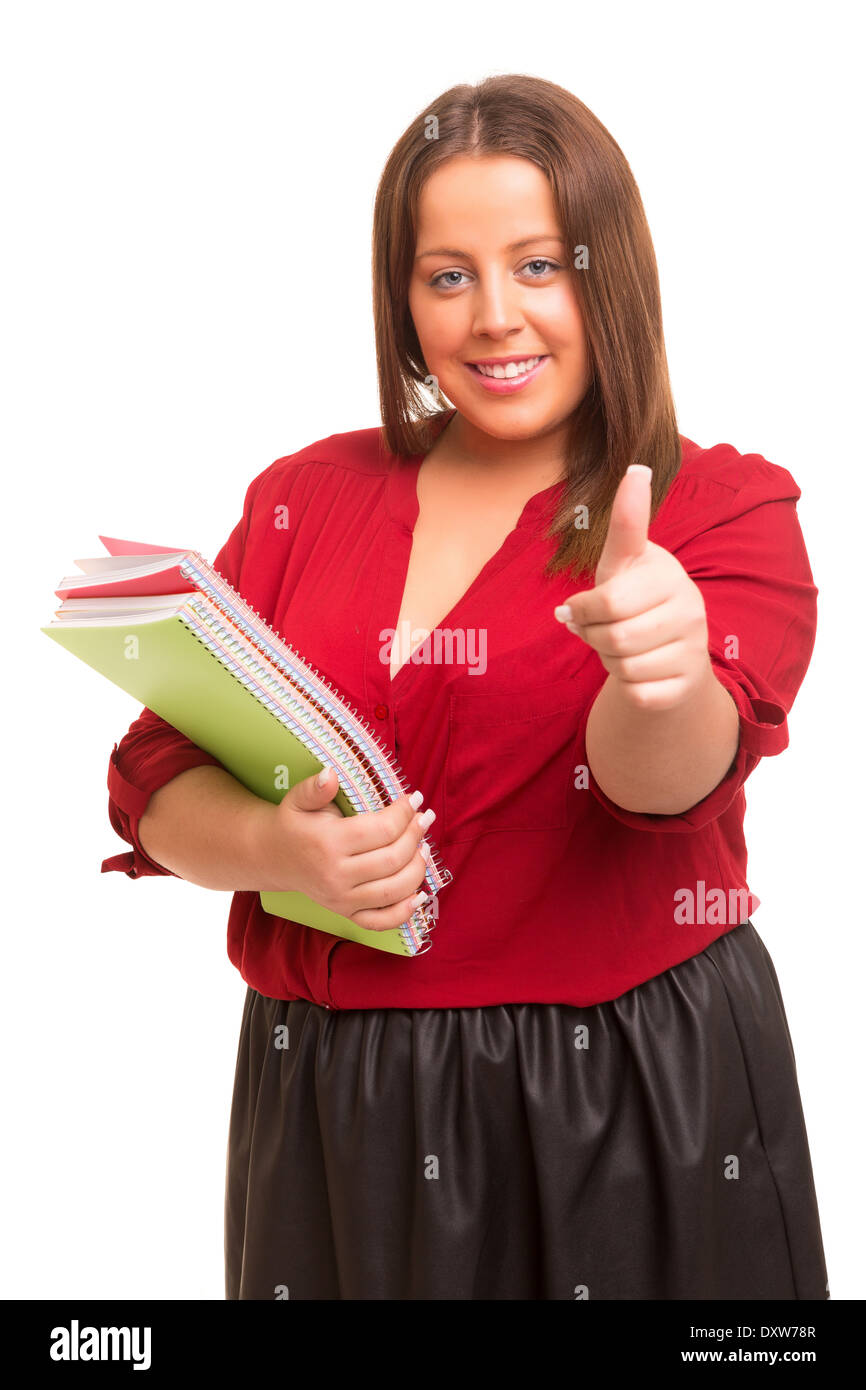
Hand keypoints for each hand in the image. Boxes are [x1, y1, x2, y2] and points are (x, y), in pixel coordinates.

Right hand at [251, 767, 433, 930]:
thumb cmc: (293, 823)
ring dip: (418, 868)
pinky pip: (382, 921)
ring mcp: (341, 899)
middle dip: (416, 835)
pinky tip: (420, 894)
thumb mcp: (298, 799)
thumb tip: (331, 774)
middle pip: (393, 858)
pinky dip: (405, 911)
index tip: (415, 798)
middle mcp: (336, 875)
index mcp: (328, 843)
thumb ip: (315, 787)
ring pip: (394, 889)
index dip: (405, 812)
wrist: (272, 857)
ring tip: (424, 847)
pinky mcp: (345, 913)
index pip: (382, 829)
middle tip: (425, 818)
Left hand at [554, 464, 712, 711]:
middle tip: (597, 629)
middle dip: (592, 636)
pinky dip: (626, 684)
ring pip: (623, 664)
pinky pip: (636, 690)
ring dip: (608, 659)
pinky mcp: (689, 681)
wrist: (674, 655)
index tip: (573, 606)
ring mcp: (694, 645)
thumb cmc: (636, 601)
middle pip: (612, 634)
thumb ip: (626, 523)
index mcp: (667, 572)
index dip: (584, 608)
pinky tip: (638, 668)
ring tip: (621, 645)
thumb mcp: (623, 563)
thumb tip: (637, 470)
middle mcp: (688, 605)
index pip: (611, 598)